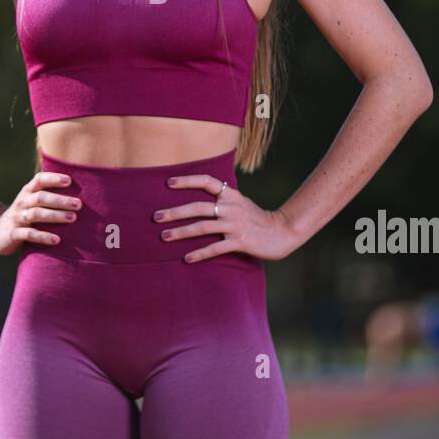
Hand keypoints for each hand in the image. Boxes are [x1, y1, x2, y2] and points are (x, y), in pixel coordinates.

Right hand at [0, 168, 81, 256]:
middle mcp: (21, 202)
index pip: (39, 180)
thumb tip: (79, 190)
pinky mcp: (13, 234)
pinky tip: (57, 240)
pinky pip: (28, 234)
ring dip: (55, 216)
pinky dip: (43, 236)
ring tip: (72, 218)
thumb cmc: (22, 215)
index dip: (53, 179)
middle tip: (78, 204)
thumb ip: (48, 195)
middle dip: (60, 200)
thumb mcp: (31, 202)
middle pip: (40, 197)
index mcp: (27, 192)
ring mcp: (16, 218)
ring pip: (35, 214)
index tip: (69, 180)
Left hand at [154, 170, 297, 262]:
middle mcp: (231, 207)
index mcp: (231, 195)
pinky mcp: (240, 242)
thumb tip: (200, 194)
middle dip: (175, 212)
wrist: (281, 232)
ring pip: (203, 227)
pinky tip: (186, 258)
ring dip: (181, 232)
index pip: (207, 182)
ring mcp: (235, 225)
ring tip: (164, 237)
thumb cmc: (256, 218)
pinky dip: (200, 253)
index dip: (188, 181)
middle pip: (198, 207)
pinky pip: (216, 248)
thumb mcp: (240, 202)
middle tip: (156, 217)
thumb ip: (223, 198)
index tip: (168, 182)